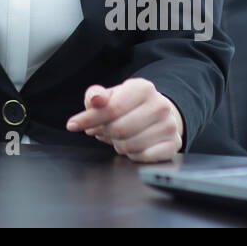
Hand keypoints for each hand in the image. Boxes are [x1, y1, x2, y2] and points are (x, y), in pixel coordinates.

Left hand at [65, 78, 183, 161]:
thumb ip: (96, 96)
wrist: (158, 113)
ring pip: (130, 146)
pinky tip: (133, 145)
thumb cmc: (128, 105)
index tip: (72, 125)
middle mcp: (160, 105)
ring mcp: (169, 125)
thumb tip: (95, 99)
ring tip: (119, 137)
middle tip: (103, 131)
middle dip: (105, 133)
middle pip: (119, 129)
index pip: (110, 108)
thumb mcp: (110, 95)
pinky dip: (132, 155)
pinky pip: (143, 158)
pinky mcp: (174, 144)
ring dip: (118, 145)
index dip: (88, 119)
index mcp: (143, 88)